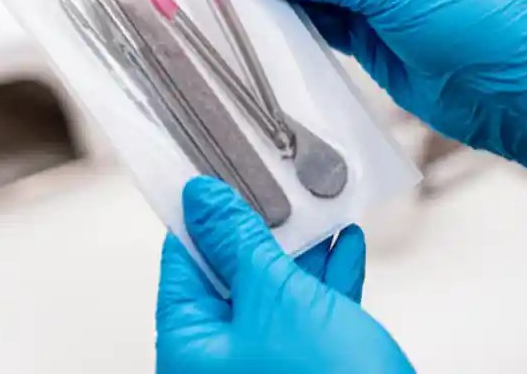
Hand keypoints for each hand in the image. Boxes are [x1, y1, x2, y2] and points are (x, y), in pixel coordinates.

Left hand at [156, 177, 413, 373]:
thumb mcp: (273, 297)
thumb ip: (238, 243)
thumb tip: (202, 200)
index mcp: (190, 348)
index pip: (181, 263)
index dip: (200, 213)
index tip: (213, 172)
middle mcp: (222, 361)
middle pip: (230, 274)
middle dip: (259, 226)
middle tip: (272, 180)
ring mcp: (267, 365)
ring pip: (276, 291)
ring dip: (301, 247)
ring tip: (316, 203)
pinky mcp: (310, 367)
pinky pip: (312, 313)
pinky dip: (328, 278)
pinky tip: (345, 244)